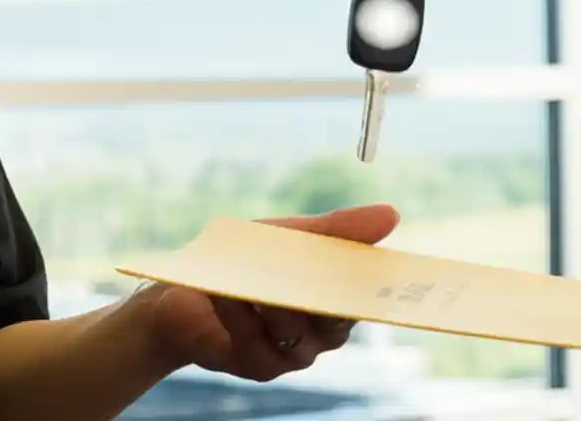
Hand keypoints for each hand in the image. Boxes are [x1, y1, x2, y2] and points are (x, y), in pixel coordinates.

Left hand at [140, 204, 399, 381]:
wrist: (188, 290)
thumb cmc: (250, 260)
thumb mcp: (295, 236)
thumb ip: (341, 230)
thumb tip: (392, 214)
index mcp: (336, 304)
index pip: (366, 301)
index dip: (375, 289)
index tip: (375, 270)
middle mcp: (320, 336)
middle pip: (334, 323)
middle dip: (320, 295)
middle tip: (308, 269)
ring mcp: (289, 354)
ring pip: (295, 333)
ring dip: (274, 302)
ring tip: (254, 276)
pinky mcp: (255, 366)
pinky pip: (255, 342)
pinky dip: (241, 315)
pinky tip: (227, 293)